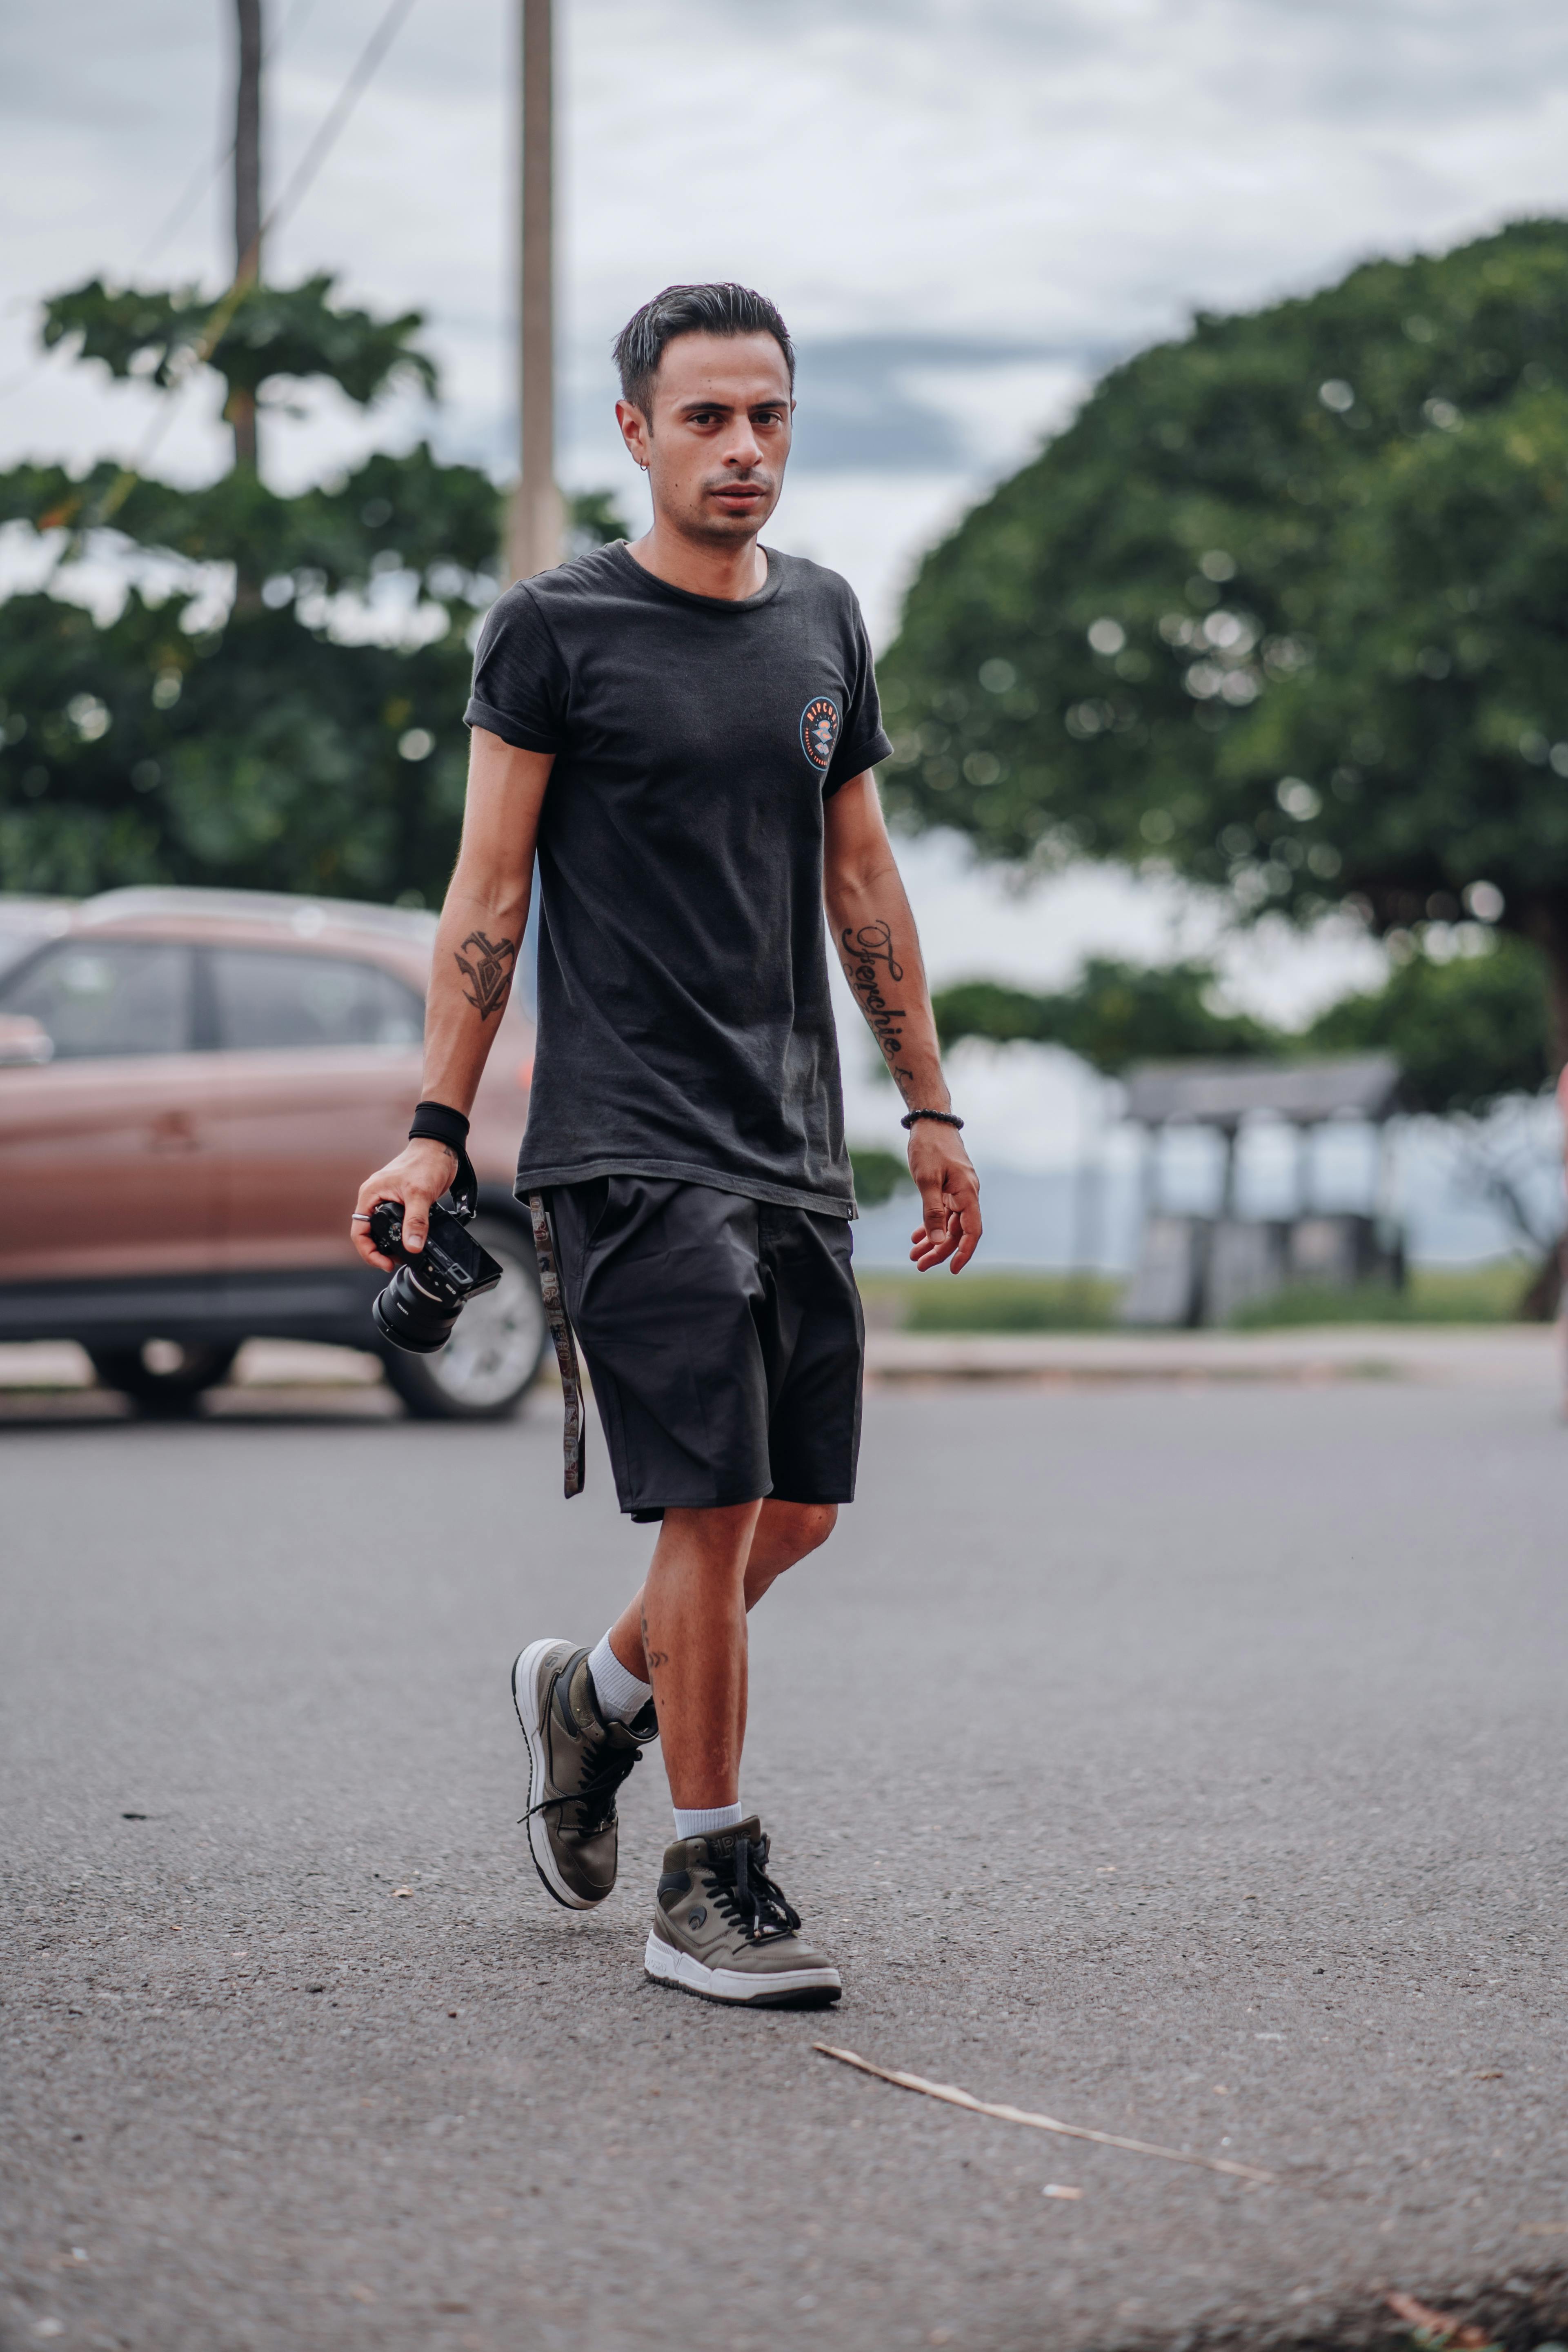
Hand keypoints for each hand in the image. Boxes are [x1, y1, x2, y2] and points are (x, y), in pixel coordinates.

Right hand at [350, 1139, 458, 1269]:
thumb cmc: (426, 1162)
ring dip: (392, 1244)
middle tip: (397, 1261)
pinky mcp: (401, 1202)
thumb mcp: (421, 1194)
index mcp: (370, 1195)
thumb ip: (416, 1221)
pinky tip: (413, 1241)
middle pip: (370, 1234)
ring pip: (383, 1230)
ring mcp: (387, 1201)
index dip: (369, 1252)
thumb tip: (412, 1247)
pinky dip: (402, 1235)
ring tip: (406, 1255)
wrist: (441, 1149)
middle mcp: (375, 1199)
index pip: (360, 1232)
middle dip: (381, 1251)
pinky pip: (396, 1224)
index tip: (385, 1263)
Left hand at [907, 1121, 981, 1273]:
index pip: (972, 1230)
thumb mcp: (927, 1180)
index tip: (952, 1269)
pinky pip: (943, 1213)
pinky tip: (916, 1237)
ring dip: (933, 1241)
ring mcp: (959, 1191)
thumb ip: (933, 1211)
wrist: (931, 1121)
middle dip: (939, 1250)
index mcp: (967, 1193)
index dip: (964, 1252)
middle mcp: (967, 1194)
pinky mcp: (949, 1188)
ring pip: (949, 1224)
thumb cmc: (929, 1147)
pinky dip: (931, 1225)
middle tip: (919, 1265)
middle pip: (957, 1231)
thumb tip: (938, 1241)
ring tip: (914, 1256)